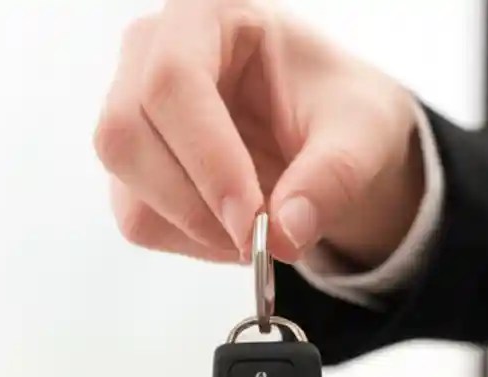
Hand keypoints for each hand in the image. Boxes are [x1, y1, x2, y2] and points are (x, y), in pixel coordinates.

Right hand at [93, 0, 424, 268]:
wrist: (329, 138)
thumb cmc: (340, 113)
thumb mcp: (361, 137)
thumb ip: (330, 179)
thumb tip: (285, 233)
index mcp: (207, 15)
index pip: (173, 79)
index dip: (208, 158)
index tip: (252, 220)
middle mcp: (152, 51)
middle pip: (127, 131)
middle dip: (193, 202)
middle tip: (257, 242)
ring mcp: (131, 106)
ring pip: (126, 181)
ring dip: (195, 227)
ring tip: (260, 232)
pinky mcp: (133, 164)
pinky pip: (139, 218)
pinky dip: (190, 241)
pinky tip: (235, 230)